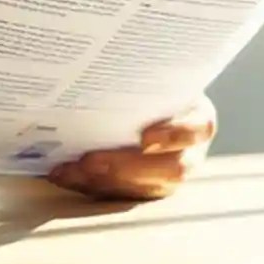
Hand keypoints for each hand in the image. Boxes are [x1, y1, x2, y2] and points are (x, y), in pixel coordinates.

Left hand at [47, 94, 215, 200]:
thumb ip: (146, 83)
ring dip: (103, 181)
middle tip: (90, 160)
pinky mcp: (144, 191)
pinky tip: (64, 174)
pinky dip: (89, 185)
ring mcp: (168, 177)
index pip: (198, 129)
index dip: (174, 136)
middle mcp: (190, 154)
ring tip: (70, 170)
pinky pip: (120, 195)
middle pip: (170, 169)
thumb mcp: (160, 82)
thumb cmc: (155, 89)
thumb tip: (112, 68)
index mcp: (199, 120)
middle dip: (126, 167)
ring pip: (143, 189)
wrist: (155, 104)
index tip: (145, 139)